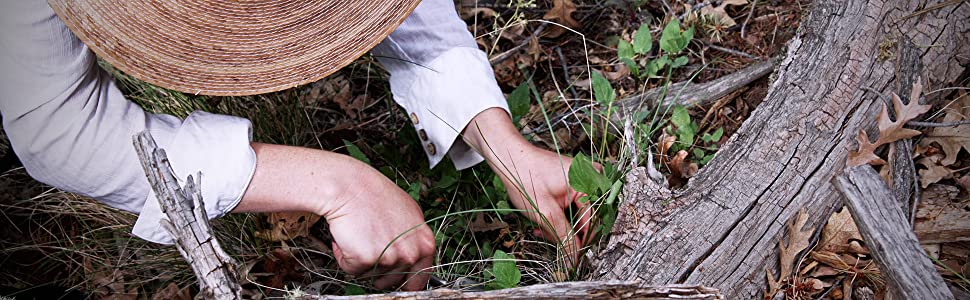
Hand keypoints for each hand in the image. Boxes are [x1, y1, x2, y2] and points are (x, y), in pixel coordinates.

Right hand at [235, 144, 434, 290]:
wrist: (349, 186)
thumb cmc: (373, 195)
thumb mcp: (408, 214)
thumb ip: (412, 239)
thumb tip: (411, 258)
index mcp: (425, 242)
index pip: (421, 278)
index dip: (407, 282)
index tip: (399, 283)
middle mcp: (410, 252)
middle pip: (393, 281)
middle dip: (378, 269)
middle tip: (370, 244)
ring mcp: (389, 257)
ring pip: (371, 276)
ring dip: (361, 261)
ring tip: (361, 234)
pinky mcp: (366, 259)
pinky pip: (352, 270)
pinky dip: (345, 257)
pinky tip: (349, 236)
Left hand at [463, 109, 591, 266]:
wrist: (508, 157)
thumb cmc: (524, 176)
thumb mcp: (545, 213)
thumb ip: (564, 237)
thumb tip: (574, 257)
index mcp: (588, 183)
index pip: (594, 221)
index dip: (582, 242)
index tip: (573, 258)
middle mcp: (589, 178)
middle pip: (586, 218)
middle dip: (567, 233)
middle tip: (549, 239)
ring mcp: (580, 179)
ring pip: (576, 214)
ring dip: (559, 226)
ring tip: (541, 229)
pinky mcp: (571, 182)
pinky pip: (571, 206)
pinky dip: (558, 216)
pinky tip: (543, 222)